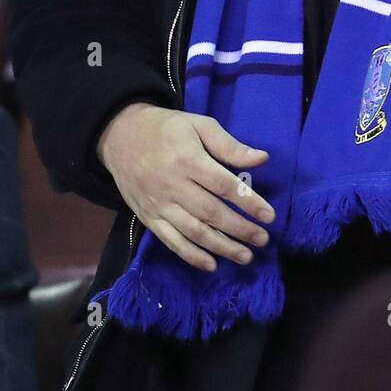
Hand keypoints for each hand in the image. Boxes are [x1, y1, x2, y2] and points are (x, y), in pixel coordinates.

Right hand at [96, 103, 275, 272]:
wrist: (120, 135)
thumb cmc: (166, 128)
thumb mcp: (199, 125)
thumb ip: (229, 145)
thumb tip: (262, 158)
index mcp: (188, 160)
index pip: (224, 185)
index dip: (249, 202)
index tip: (270, 216)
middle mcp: (173, 186)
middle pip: (211, 213)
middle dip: (240, 229)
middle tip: (263, 240)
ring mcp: (159, 204)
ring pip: (193, 232)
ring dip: (221, 247)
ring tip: (245, 256)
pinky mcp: (148, 217)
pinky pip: (171, 241)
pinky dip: (191, 256)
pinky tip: (211, 265)